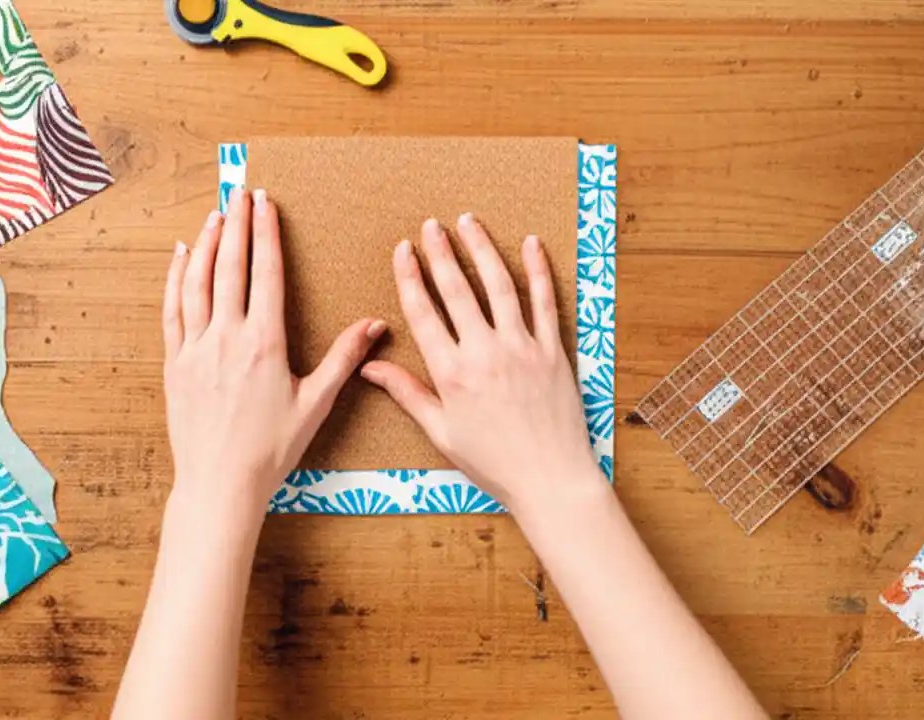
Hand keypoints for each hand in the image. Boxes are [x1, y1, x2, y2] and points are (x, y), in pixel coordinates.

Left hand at [162, 188, 384, 513]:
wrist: (220, 484)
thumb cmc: (272, 450)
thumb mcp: (317, 404)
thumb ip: (344, 359)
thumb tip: (375, 325)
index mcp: (265, 343)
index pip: (266, 273)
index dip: (266, 233)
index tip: (267, 203)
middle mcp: (227, 338)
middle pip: (230, 267)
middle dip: (236, 224)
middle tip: (240, 193)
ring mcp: (196, 348)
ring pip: (197, 282)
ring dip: (206, 244)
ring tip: (215, 215)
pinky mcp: (175, 364)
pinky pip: (173, 310)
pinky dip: (176, 278)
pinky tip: (181, 257)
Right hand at [361, 214, 601, 510]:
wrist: (550, 480)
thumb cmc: (493, 462)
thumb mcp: (441, 433)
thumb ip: (407, 393)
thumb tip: (370, 367)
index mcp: (451, 375)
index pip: (423, 313)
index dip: (410, 277)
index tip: (403, 249)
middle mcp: (484, 354)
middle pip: (457, 290)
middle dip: (441, 252)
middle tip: (431, 225)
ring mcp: (521, 349)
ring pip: (498, 286)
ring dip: (482, 249)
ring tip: (469, 222)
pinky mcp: (553, 351)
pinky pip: (545, 302)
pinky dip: (538, 270)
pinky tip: (530, 244)